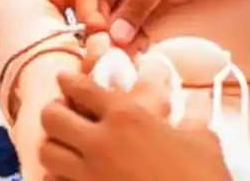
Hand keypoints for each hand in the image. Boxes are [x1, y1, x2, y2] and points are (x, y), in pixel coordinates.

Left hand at [39, 72, 229, 180]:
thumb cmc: (202, 177)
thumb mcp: (203, 141)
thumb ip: (193, 119)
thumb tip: (199, 103)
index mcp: (127, 116)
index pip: (83, 88)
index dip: (70, 81)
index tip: (64, 79)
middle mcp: (101, 140)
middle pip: (52, 116)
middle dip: (54, 113)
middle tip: (62, 115)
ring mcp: (89, 173)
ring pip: (47, 151)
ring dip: (53, 146)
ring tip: (62, 146)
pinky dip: (57, 177)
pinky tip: (68, 177)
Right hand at [72, 0, 244, 46]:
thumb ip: (137, 7)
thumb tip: (115, 36)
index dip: (86, 7)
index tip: (96, 30)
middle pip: (99, 0)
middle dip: (102, 23)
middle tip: (108, 47)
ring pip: (117, 13)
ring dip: (118, 31)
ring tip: (122, 53)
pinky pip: (137, 18)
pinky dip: (135, 33)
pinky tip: (137, 48)